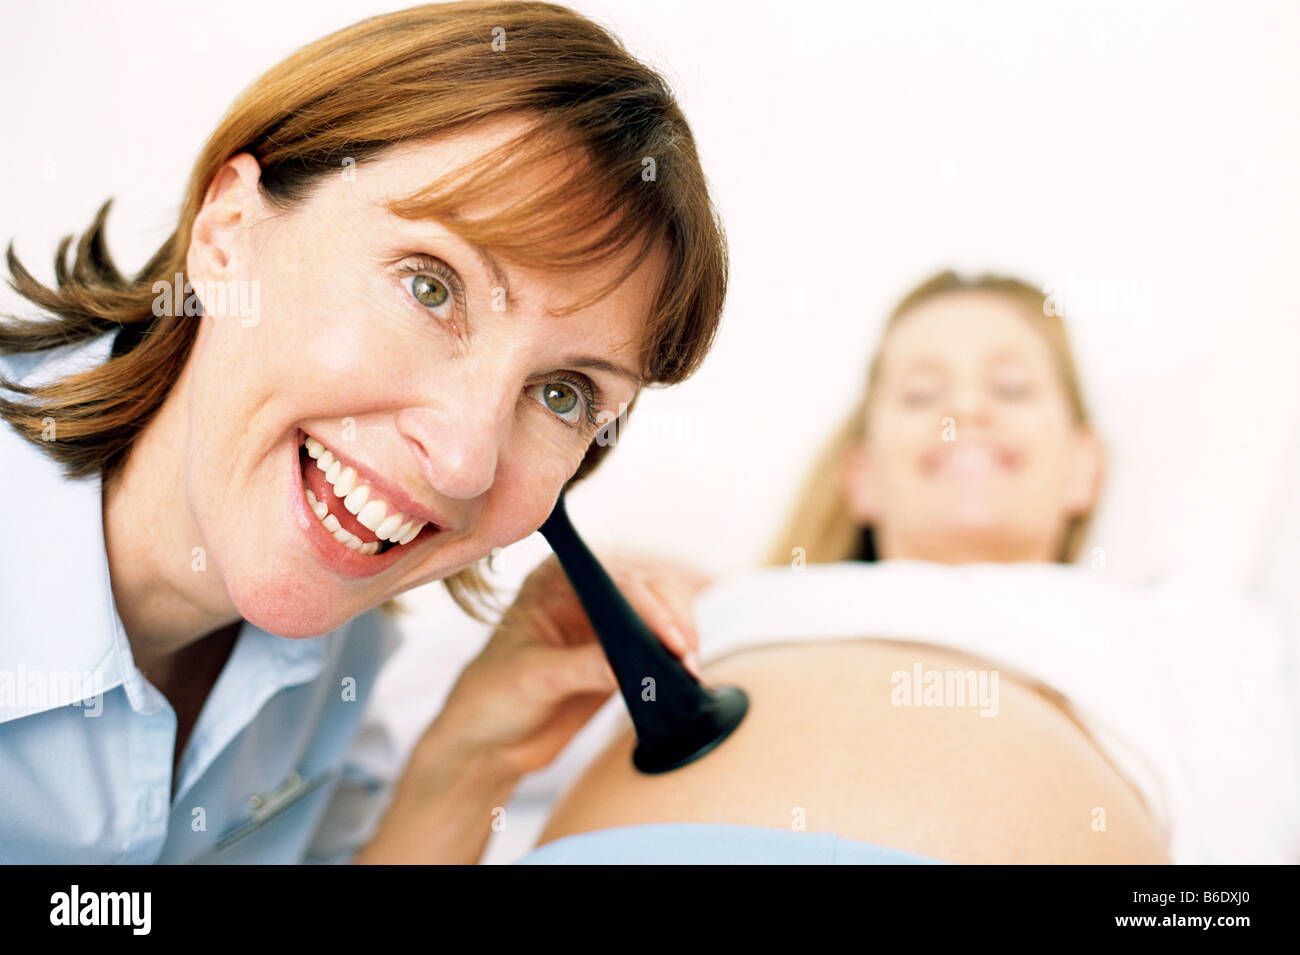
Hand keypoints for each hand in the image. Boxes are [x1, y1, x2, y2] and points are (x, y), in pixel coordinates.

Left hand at [434, 551, 711, 776]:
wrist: (490, 741)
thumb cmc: (492, 697)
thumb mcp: (532, 678)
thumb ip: (580, 667)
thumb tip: (626, 666)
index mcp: (555, 580)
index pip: (613, 578)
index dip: (647, 604)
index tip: (670, 637)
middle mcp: (585, 592)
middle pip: (648, 588)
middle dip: (673, 619)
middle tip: (687, 658)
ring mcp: (606, 622)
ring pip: (662, 612)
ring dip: (682, 637)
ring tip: (690, 671)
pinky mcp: (622, 654)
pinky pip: (660, 646)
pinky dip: (677, 658)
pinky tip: (684, 678)